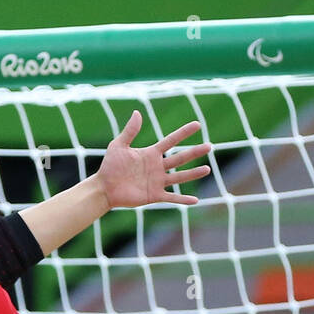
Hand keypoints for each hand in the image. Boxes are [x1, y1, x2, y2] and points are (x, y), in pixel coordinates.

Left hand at [96, 110, 211, 209]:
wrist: (104, 188)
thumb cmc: (109, 166)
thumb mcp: (118, 146)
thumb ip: (130, 131)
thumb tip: (137, 112)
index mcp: (150, 154)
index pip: (171, 141)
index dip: (183, 133)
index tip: (197, 125)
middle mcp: (157, 167)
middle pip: (180, 158)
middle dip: (194, 152)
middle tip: (209, 146)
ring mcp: (157, 182)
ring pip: (180, 177)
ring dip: (193, 173)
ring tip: (207, 169)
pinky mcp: (154, 196)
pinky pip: (172, 197)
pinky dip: (183, 199)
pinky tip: (196, 200)